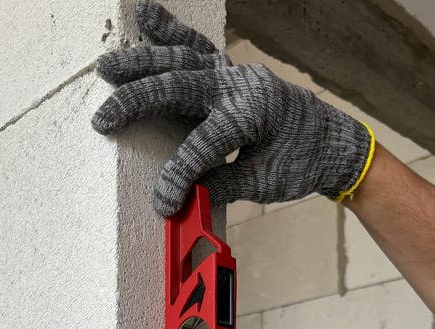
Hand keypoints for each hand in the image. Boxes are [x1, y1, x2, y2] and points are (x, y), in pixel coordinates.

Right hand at [92, 0, 373, 215]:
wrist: (331, 143)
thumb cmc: (301, 163)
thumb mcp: (264, 183)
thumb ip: (222, 185)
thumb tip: (184, 196)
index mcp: (253, 114)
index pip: (203, 146)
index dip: (179, 176)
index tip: (163, 204)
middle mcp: (241, 86)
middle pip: (181, 88)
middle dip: (138, 102)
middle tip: (103, 118)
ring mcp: (235, 74)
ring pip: (183, 60)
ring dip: (142, 62)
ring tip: (106, 67)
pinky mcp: (232, 72)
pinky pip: (197, 47)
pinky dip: (170, 31)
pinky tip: (145, 13)